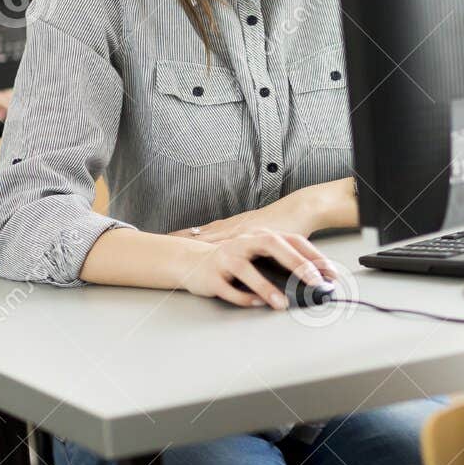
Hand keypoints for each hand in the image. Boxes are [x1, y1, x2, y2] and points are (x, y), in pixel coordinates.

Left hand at [170, 179, 356, 242]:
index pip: (208, 231)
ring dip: (192, 239)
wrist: (302, 209)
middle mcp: (236, 226)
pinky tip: (200, 247)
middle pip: (203, 232)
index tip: (170, 237)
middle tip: (161, 240)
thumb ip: (254, 243)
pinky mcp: (250, 233)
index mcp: (238, 227)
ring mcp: (242, 229)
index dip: (189, 234)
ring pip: (211, 235)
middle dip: (183, 237)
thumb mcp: (267, 234)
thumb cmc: (288, 221)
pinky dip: (214, 243)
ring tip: (172, 243)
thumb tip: (245, 255)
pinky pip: (228, 240)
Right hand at [175, 229, 335, 309]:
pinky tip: (257, 304)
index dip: (313, 255)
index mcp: (261, 236)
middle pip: (272, 245)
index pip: (292, 240)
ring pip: (246, 269)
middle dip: (295, 263)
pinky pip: (228, 288)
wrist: (192, 261)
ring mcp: (226, 257)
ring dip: (266, 287)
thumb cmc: (235, 260)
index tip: (330, 273)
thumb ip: (282, 264)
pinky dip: (244, 297)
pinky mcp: (212, 276)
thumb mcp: (260, 256)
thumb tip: (314, 281)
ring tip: (282, 303)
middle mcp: (244, 243)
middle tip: (313, 281)